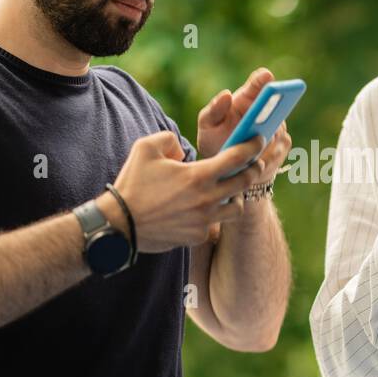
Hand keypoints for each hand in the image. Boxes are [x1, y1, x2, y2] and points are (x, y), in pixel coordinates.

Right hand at [100, 130, 266, 251]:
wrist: (119, 224)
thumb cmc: (132, 184)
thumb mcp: (145, 148)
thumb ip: (169, 140)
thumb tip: (184, 152)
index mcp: (198, 175)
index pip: (237, 158)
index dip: (252, 146)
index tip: (258, 141)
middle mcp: (206, 199)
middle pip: (246, 183)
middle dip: (255, 170)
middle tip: (254, 164)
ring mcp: (204, 221)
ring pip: (237, 208)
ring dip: (237, 197)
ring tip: (231, 190)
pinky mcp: (197, 236)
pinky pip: (216, 225)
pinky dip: (215, 216)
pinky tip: (207, 209)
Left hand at [196, 67, 292, 184]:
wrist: (223, 163)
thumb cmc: (214, 137)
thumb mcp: (207, 124)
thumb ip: (213, 110)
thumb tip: (226, 94)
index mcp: (248, 97)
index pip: (259, 83)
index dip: (263, 79)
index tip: (267, 77)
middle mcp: (267, 109)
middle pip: (277, 107)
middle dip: (275, 113)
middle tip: (268, 121)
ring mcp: (278, 126)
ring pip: (278, 133)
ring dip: (267, 143)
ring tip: (254, 153)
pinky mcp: (282, 145)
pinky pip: (279, 150)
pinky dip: (268, 157)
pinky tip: (256, 164)